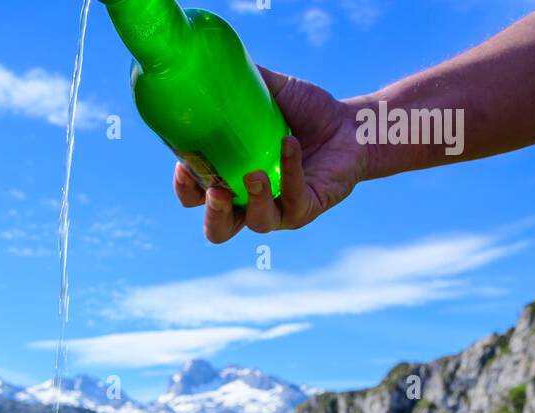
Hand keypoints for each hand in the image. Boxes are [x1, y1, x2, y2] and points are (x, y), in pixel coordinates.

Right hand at [174, 68, 368, 242]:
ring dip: (252, 200)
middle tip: (215, 191)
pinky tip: (289, 144)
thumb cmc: (307, 113)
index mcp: (231, 180)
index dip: (186, 189)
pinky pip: (293, 198)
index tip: (183, 166)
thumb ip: (244, 83)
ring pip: (256, 224)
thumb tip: (214, 60)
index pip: (196, 198)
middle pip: (218, 230)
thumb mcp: (272, 92)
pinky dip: (290, 171)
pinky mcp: (306, 209)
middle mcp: (250, 202)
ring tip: (254, 173)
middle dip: (213, 215)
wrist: (350, 125)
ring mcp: (279, 210)